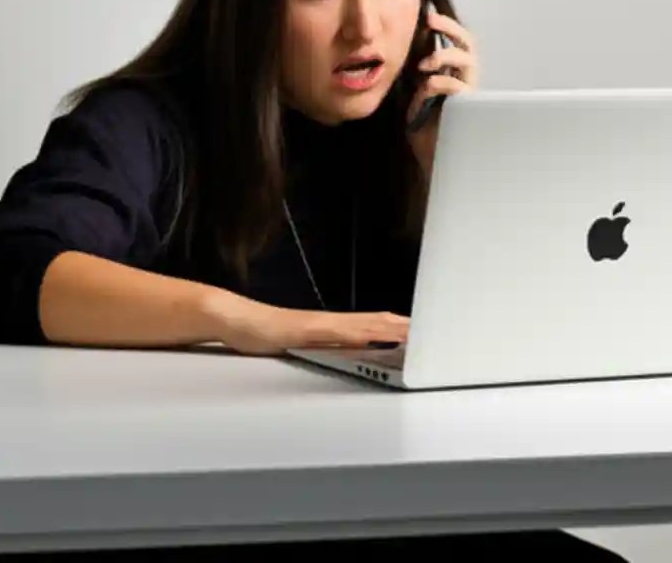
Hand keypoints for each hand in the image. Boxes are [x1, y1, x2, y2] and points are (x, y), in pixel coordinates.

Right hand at [217, 300, 408, 355]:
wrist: (236, 320)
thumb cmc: (266, 333)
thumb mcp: (304, 342)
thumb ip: (327, 345)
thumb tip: (352, 353)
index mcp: (333, 326)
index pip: (375, 324)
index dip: (402, 327)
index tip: (427, 332)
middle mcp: (331, 321)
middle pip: (376, 322)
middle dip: (406, 328)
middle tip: (435, 331)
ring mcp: (319, 323)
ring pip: (362, 324)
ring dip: (389, 328)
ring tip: (415, 333)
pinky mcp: (305, 329)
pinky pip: (336, 332)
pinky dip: (356, 334)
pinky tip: (371, 337)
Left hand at [406, 10, 479, 176]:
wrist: (430, 158)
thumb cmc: (423, 128)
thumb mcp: (414, 95)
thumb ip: (416, 76)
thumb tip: (402, 51)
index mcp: (453, 74)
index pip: (457, 42)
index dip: (446, 27)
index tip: (427, 17)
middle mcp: (466, 80)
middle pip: (469, 43)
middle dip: (451, 28)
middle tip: (431, 20)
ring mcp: (469, 94)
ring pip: (468, 61)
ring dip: (445, 56)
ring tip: (425, 64)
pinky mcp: (467, 109)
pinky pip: (456, 86)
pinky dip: (438, 83)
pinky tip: (424, 91)